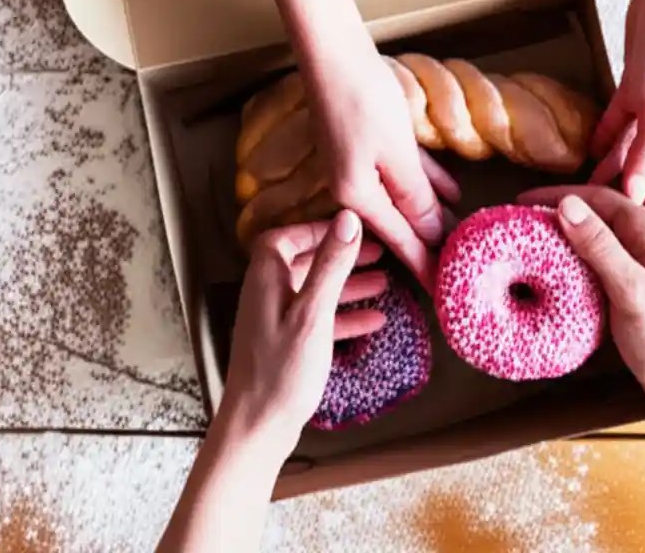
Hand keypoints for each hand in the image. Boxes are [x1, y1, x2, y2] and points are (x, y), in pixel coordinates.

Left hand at [218, 211, 386, 452]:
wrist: (258, 426)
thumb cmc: (283, 369)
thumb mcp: (313, 313)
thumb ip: (331, 265)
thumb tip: (348, 218)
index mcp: (266, 278)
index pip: (288, 236)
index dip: (320, 229)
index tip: (354, 228)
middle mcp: (267, 294)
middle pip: (306, 262)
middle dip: (341, 256)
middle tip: (379, 252)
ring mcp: (276, 320)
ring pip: (316, 292)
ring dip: (348, 285)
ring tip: (385, 282)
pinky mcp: (287, 344)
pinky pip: (319, 320)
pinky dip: (344, 317)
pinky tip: (375, 321)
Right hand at [302, 37, 459, 289]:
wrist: (333, 52)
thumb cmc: (363, 99)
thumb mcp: (397, 155)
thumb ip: (416, 198)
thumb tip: (432, 238)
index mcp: (358, 199)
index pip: (403, 245)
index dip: (427, 271)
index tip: (447, 298)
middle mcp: (354, 190)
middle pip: (404, 226)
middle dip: (433, 247)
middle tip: (465, 270)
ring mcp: (358, 168)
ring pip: (406, 199)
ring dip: (435, 215)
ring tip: (465, 238)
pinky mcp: (366, 147)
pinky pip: (403, 173)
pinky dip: (427, 183)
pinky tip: (453, 194)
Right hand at [518, 186, 644, 415]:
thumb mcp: (630, 290)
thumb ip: (600, 247)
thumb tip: (566, 204)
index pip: (599, 197)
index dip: (558, 196)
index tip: (520, 203)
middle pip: (598, 212)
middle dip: (559, 212)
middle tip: (519, 222)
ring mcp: (644, 262)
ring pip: (599, 236)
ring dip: (567, 235)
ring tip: (531, 242)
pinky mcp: (637, 284)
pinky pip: (602, 259)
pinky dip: (577, 258)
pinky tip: (557, 270)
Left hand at [590, 0, 644, 213]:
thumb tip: (634, 196)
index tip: (633, 245)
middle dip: (628, 195)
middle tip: (601, 227)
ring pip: (631, 148)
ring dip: (611, 169)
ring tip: (586, 198)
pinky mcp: (637, 89)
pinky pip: (619, 123)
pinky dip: (605, 138)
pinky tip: (586, 157)